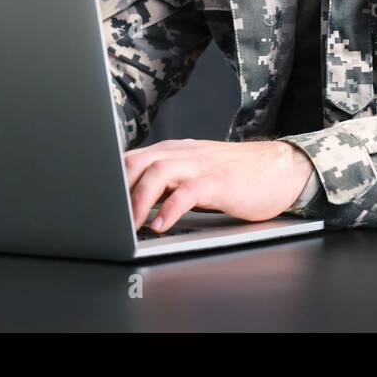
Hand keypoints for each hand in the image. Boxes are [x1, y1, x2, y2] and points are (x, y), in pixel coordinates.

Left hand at [123, 138, 316, 232]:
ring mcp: (201, 165)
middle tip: (106, 214)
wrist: (280, 169)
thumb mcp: (197, 173)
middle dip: (117, 187)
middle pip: (138, 161)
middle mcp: (184, 153)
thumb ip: (169, 181)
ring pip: (158, 172)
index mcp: (175, 151)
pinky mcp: (219, 182)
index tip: (97, 201)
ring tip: (128, 223)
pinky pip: (188, 191)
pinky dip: (170, 207)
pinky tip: (161, 224)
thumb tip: (135, 201)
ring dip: (138, 198)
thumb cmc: (238, 174)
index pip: (132, 158)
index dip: (110, 178)